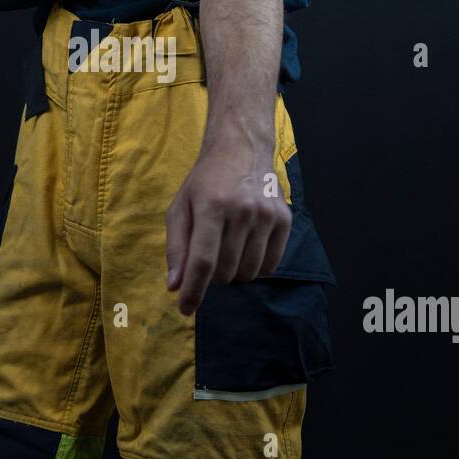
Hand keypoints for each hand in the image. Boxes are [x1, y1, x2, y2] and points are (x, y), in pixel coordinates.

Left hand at [165, 139, 291, 315]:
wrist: (240, 149)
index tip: (186, 309)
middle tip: (209, 255)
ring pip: (249, 272)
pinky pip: (271, 265)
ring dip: (234, 272)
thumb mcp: (180, 207)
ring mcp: (266, 215)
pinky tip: (247, 247)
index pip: (202, 261)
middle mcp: (242, 210)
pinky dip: (256, 266)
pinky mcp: (284, 219)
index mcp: (211, 206)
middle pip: (226, 271)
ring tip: (228, 249)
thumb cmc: (205, 182)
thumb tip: (175, 285)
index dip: (193, 290)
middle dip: (212, 275)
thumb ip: (176, 247)